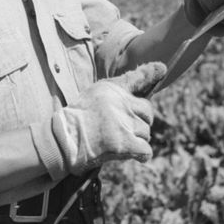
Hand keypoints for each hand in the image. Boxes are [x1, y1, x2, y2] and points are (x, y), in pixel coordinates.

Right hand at [51, 62, 166, 175]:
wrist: (62, 141)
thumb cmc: (76, 122)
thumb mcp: (93, 97)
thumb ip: (114, 95)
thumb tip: (138, 101)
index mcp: (111, 89)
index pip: (137, 78)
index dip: (151, 73)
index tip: (162, 68)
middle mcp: (120, 102)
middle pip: (148, 111)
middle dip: (142, 121)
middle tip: (126, 130)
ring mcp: (123, 123)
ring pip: (146, 131)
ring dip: (137, 139)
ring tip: (118, 141)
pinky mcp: (124, 143)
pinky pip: (146, 149)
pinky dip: (142, 154)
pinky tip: (133, 155)